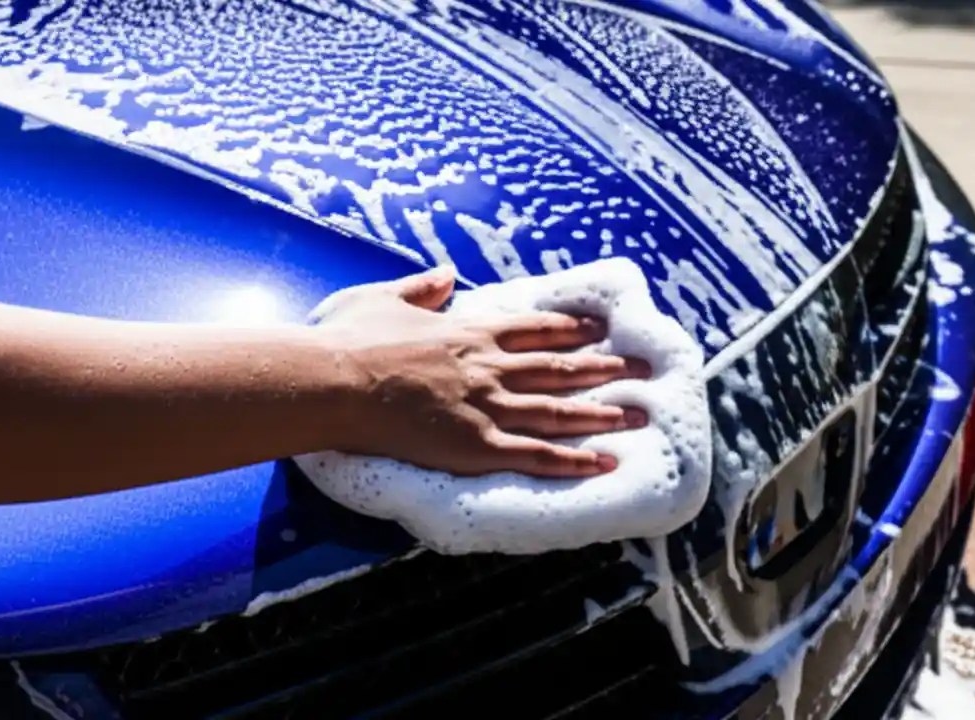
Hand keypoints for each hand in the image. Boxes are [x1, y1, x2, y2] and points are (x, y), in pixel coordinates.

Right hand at [311, 267, 650, 477]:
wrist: (333, 380)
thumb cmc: (348, 338)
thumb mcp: (382, 296)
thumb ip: (421, 288)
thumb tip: (445, 275)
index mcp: (470, 331)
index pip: (535, 329)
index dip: (571, 331)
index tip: (600, 332)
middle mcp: (489, 366)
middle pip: (559, 368)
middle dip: (604, 369)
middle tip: (641, 371)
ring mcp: (487, 406)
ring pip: (557, 410)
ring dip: (601, 412)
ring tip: (638, 414)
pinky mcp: (477, 446)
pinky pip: (536, 455)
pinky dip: (573, 460)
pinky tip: (604, 462)